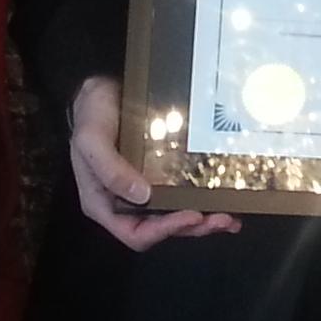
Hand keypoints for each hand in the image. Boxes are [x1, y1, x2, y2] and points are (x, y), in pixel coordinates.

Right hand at [68, 75, 237, 249]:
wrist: (102, 87)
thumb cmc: (91, 115)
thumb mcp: (92, 140)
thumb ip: (111, 170)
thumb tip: (142, 196)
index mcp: (105, 204)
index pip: (135, 233)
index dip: (164, 231)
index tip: (191, 216)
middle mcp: (127, 203)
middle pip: (162, 228)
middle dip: (193, 227)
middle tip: (222, 219)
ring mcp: (146, 189)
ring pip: (177, 215)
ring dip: (204, 219)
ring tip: (229, 216)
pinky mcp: (162, 173)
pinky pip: (184, 192)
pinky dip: (205, 198)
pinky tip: (226, 197)